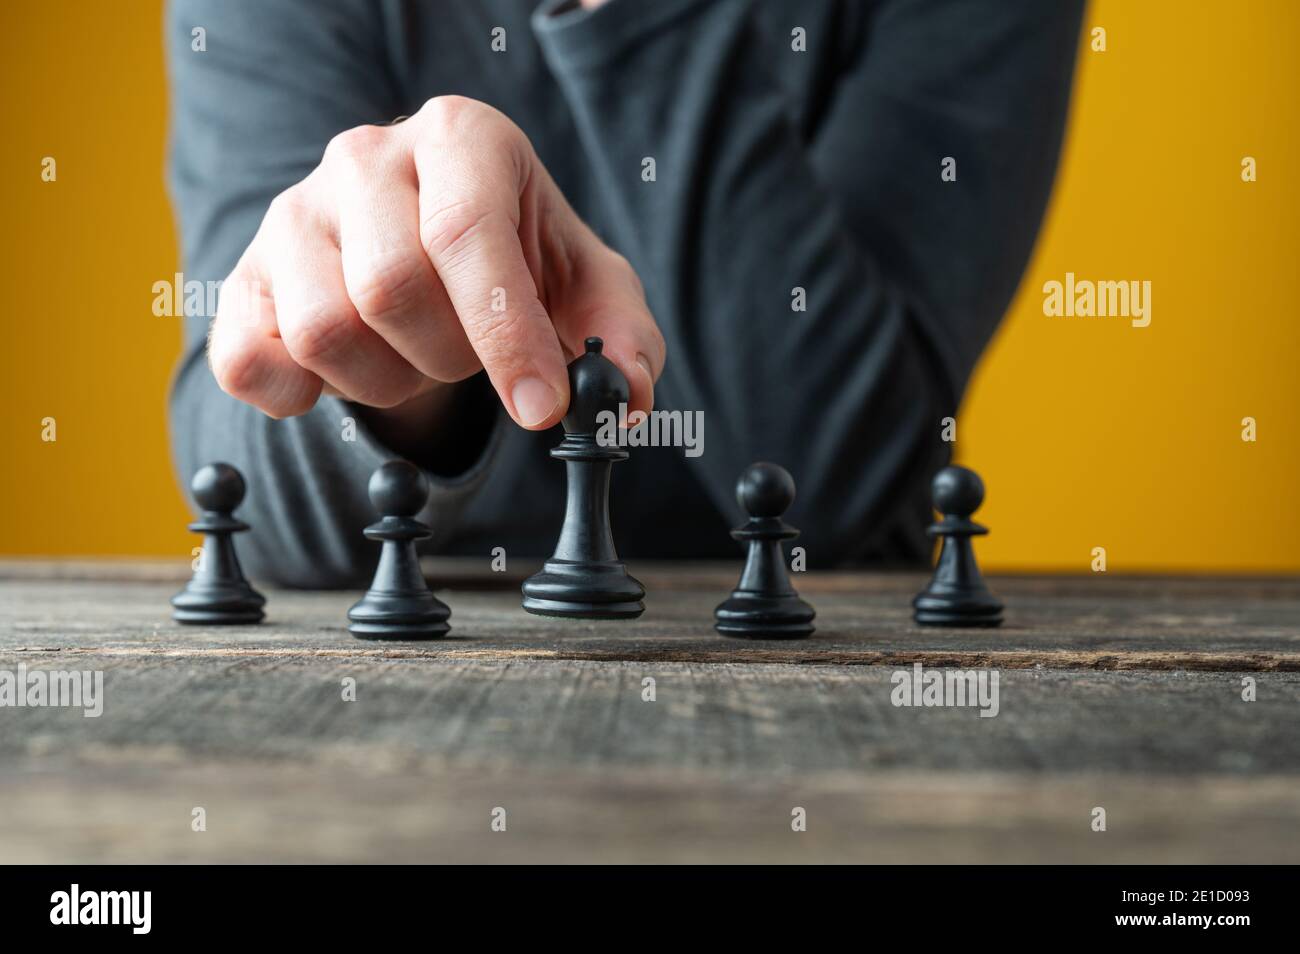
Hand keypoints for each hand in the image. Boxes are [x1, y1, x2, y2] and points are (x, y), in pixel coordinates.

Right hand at [208, 96, 663, 431]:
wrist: (432, 250)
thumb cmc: (518, 262)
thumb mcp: (588, 288)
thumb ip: (623, 337)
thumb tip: (624, 400)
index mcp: (460, 137)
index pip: (467, 232)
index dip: (505, 334)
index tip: (541, 408)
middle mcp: (364, 157)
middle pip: (392, 289)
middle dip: (450, 357)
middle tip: (470, 356)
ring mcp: (292, 214)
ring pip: (324, 332)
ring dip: (388, 381)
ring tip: (415, 358)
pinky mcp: (242, 278)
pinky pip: (246, 363)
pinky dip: (301, 396)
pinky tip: (346, 375)